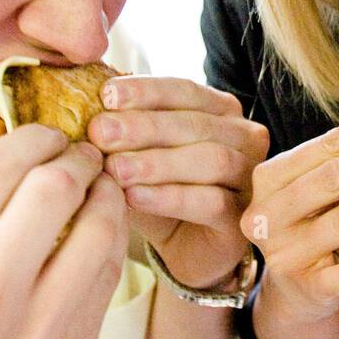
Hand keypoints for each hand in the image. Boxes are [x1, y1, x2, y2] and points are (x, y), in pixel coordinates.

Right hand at [0, 125, 127, 338]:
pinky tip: (101, 238)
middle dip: (75, 159)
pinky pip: (105, 289)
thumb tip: (16, 171)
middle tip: (80, 152)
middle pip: (58, 191)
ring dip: (106, 199)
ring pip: (100, 236)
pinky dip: (107, 251)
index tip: (41, 133)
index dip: (29, 137)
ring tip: (100, 186)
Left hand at [91, 77, 268, 289]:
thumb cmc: (161, 191)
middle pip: (196, 124)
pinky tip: (134, 197)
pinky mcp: (244, 217)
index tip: (105, 96)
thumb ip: (124, 130)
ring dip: (157, 163)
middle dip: (145, 127)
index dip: (146, 91)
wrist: (185, 247)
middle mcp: (245, 137)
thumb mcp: (139, 154)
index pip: (185, 90)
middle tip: (101, 133)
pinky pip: (212, 202)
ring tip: (115, 169)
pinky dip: (170, 197)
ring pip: (211, 160)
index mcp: (220, 110)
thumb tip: (88, 108)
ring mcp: (250, 178)